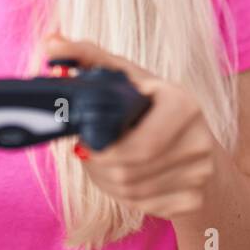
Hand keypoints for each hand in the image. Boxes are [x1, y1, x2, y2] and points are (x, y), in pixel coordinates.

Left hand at [43, 33, 225, 220]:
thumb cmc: (154, 105)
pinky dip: (124, 196)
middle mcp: (199, 141)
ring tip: (102, 163)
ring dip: (105, 181)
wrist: (198, 144)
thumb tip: (50, 42)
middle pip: (129, 172)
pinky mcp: (193, 200)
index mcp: (183, 104)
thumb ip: (88, 57)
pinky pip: (143, 206)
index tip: (84, 140)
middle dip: (98, 167)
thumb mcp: (127, 76)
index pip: (138, 147)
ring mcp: (199, 174)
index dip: (102, 150)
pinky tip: (123, 178)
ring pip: (132, 192)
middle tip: (86, 153)